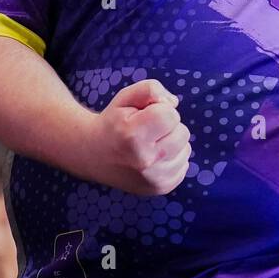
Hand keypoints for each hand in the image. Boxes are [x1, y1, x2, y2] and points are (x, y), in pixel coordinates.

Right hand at [89, 79, 190, 195]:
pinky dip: (172, 158)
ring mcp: (153, 179)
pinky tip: (153, 157)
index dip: (159, 109)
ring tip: (149, 144)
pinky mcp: (160, 188)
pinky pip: (184, 164)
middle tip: (146, 131)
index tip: (143, 116)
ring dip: (171, 142)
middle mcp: (145, 161)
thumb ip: (151, 89)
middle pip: (182, 132)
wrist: (93, 155)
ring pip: (186, 148)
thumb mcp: (125, 97)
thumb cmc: (113, 122)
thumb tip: (174, 103)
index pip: (170, 114)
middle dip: (168, 127)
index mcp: (133, 136)